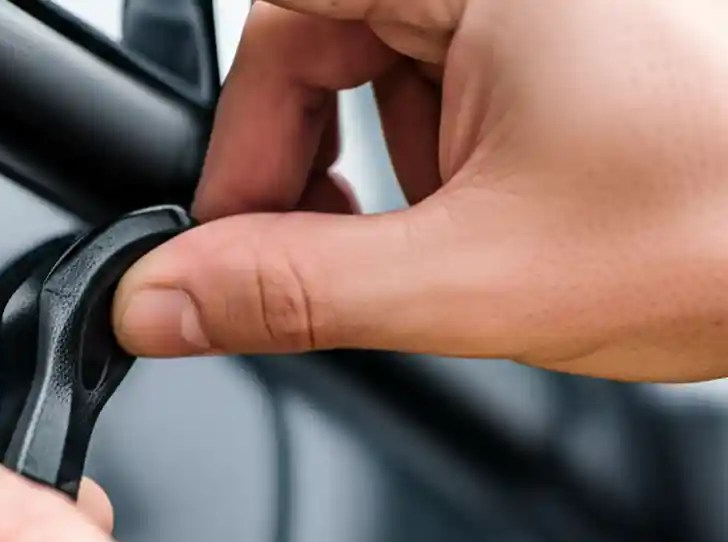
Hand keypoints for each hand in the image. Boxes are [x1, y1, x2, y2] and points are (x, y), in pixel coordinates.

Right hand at [114, 0, 727, 381]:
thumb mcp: (480, 274)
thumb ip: (297, 291)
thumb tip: (165, 299)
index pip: (278, 22)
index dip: (245, 141)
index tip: (234, 239)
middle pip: (334, 45)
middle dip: (325, 168)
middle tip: (345, 259)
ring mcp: (554, 3)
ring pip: (400, 72)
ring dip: (402, 172)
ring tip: (477, 243)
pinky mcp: (589, 33)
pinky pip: (472, 77)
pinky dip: (462, 158)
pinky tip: (518, 215)